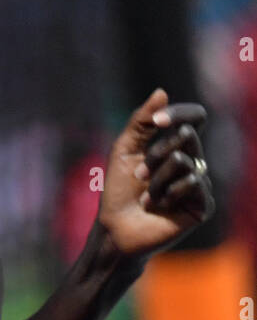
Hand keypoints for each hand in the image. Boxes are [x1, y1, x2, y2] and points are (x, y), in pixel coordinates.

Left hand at [97, 89, 214, 258]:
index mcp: (176, 147)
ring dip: (156, 179)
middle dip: (156, 153)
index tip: (158, 121)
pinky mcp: (203, 205)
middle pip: (187, 137)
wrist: (116, 228)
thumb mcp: (125, 149)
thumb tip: (162, 91)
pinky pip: (193, 183)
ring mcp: (200, 184)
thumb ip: (142, 121)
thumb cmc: (119, 189)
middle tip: (139, 175)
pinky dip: (168, 193)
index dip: (180, 113)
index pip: (194, 119)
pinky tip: (157, 206)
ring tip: (145, 197)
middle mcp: (193, 162)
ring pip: (185, 161)